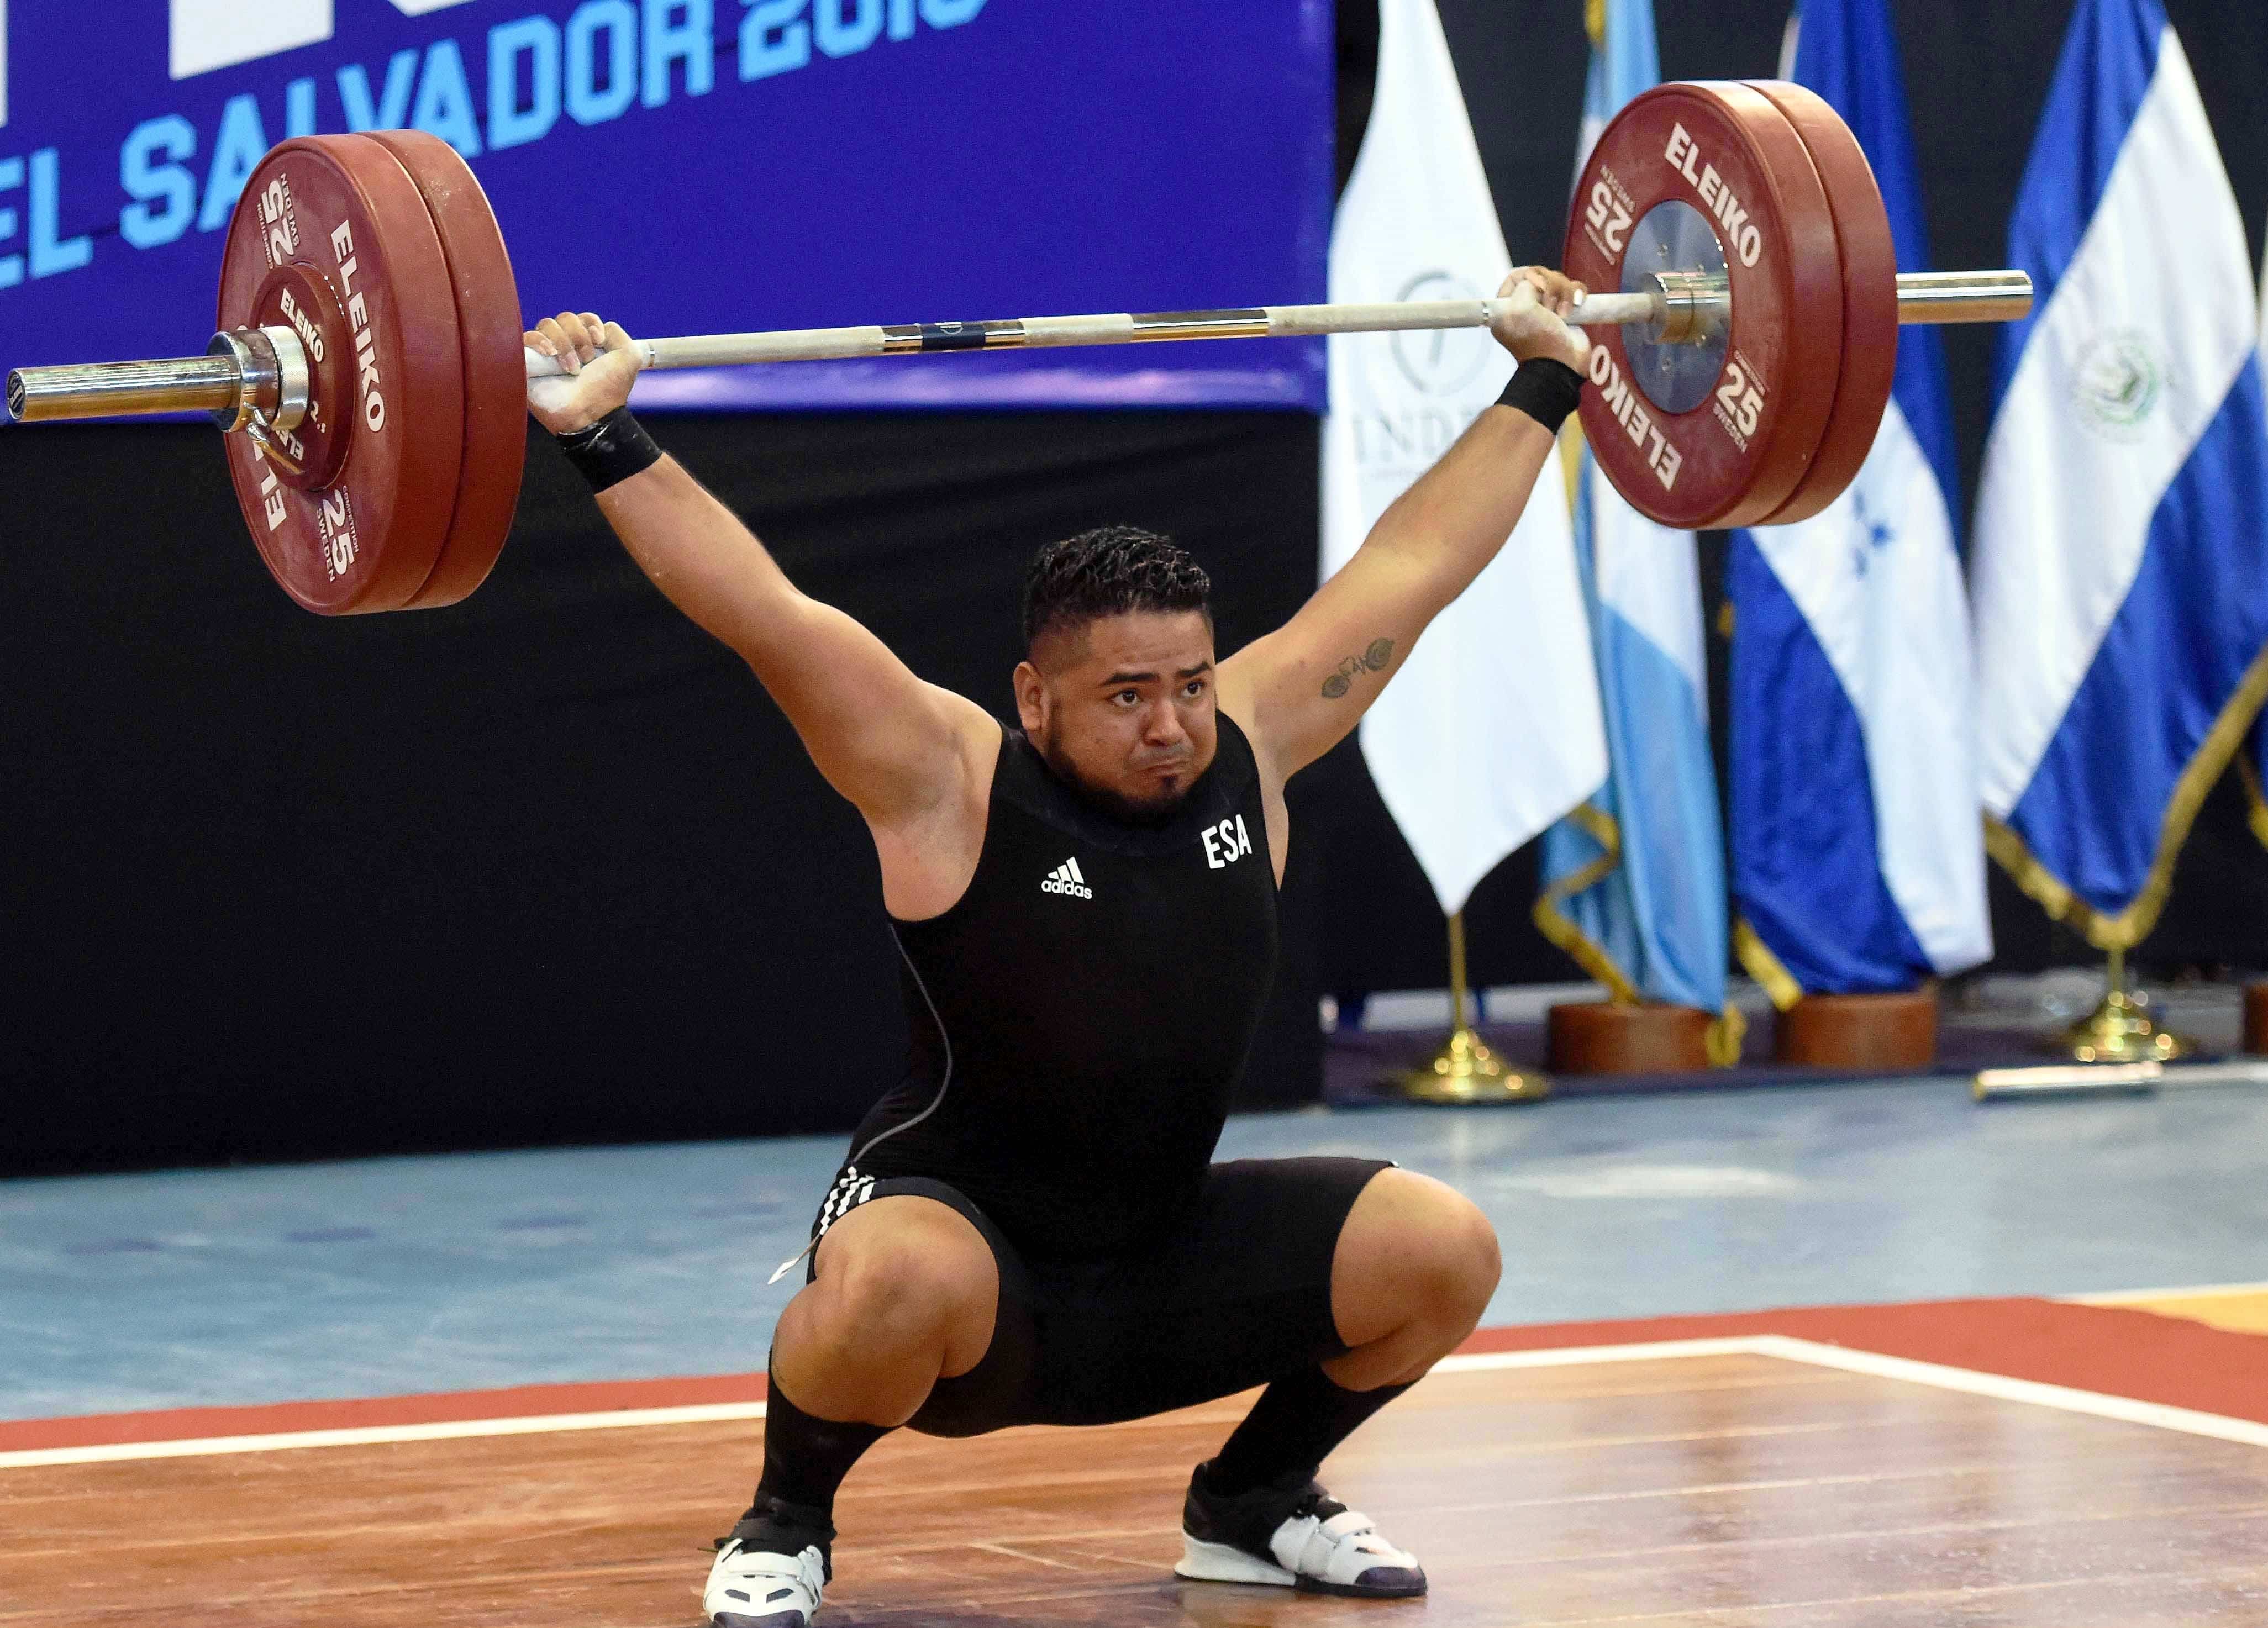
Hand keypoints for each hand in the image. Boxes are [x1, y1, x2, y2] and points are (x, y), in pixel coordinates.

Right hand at [525, 310, 642, 433]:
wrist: (591, 412)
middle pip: (565, 318)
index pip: (582, 318)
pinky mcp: (529, 362)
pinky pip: (526, 338)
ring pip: (547, 325)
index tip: (599, 340)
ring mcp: (546, 354)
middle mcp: (565, 346)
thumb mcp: (628, 357)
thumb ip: (617, 333)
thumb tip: (601, 325)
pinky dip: (539, 341)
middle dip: (578, 336)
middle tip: (586, 359)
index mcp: (586, 343)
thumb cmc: (609, 389)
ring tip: (571, 368)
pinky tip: (550, 354)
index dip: (590, 323)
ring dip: (564, 343)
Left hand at [1489, 268, 1589, 373]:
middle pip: (1540, 275)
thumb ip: (1523, 285)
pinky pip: (1574, 289)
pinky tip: (1577, 306)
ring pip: (1559, 281)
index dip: (1530, 276)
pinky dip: (1577, 294)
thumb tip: (1535, 280)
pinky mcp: (1567, 310)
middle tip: (1550, 307)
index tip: (1538, 287)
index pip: (1516, 275)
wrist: (1563, 362)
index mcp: (1507, 307)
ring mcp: (1547, 308)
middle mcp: (1525, 306)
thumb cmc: (1538, 339)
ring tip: (1564, 314)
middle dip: (1550, 286)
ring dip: (1564, 293)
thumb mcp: (1519, 308)